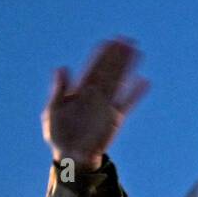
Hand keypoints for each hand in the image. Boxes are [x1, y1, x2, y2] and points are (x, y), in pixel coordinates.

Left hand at [43, 39, 148, 170]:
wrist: (70, 157)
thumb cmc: (59, 134)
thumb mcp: (53, 111)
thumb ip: (59, 90)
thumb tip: (62, 68)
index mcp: (80, 90)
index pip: (93, 68)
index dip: (101, 55)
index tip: (109, 41)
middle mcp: (95, 95)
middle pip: (109, 71)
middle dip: (117, 56)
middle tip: (127, 39)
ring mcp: (106, 106)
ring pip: (119, 83)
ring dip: (127, 68)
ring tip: (137, 52)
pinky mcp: (116, 120)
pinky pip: (127, 104)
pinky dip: (135, 94)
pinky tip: (144, 82)